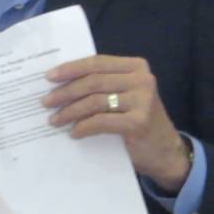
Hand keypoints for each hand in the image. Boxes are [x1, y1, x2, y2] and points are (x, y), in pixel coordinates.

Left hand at [43, 55, 190, 192]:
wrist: (166, 151)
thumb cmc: (139, 121)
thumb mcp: (126, 95)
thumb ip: (104, 85)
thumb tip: (61, 83)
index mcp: (136, 67)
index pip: (97, 62)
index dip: (71, 68)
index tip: (49, 77)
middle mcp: (142, 80)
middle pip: (94, 81)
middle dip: (66, 91)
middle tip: (46, 102)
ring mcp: (142, 100)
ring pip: (94, 101)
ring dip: (70, 111)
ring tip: (55, 120)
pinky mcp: (138, 122)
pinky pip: (100, 121)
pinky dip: (83, 127)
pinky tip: (74, 133)